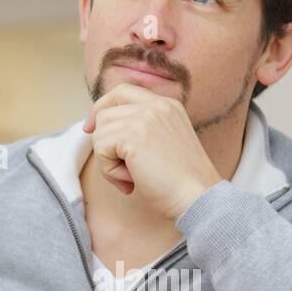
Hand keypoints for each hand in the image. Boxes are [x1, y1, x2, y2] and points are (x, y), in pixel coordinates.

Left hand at [82, 83, 222, 220]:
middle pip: (106, 113)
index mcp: (168, 105)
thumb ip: (140, 130)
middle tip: (118, 168)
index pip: (123, 91)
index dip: (102, 107)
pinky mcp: (133, 134)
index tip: (91, 129)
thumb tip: (99, 130)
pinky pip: (101, 149)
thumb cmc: (182, 183)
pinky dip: (110, 171)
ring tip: (133, 177)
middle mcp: (157, 105)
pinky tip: (131, 181)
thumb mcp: (164, 144)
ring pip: (100, 133)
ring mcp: (145, 117)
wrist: (199, 198)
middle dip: (103, 143)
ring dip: (109, 161)